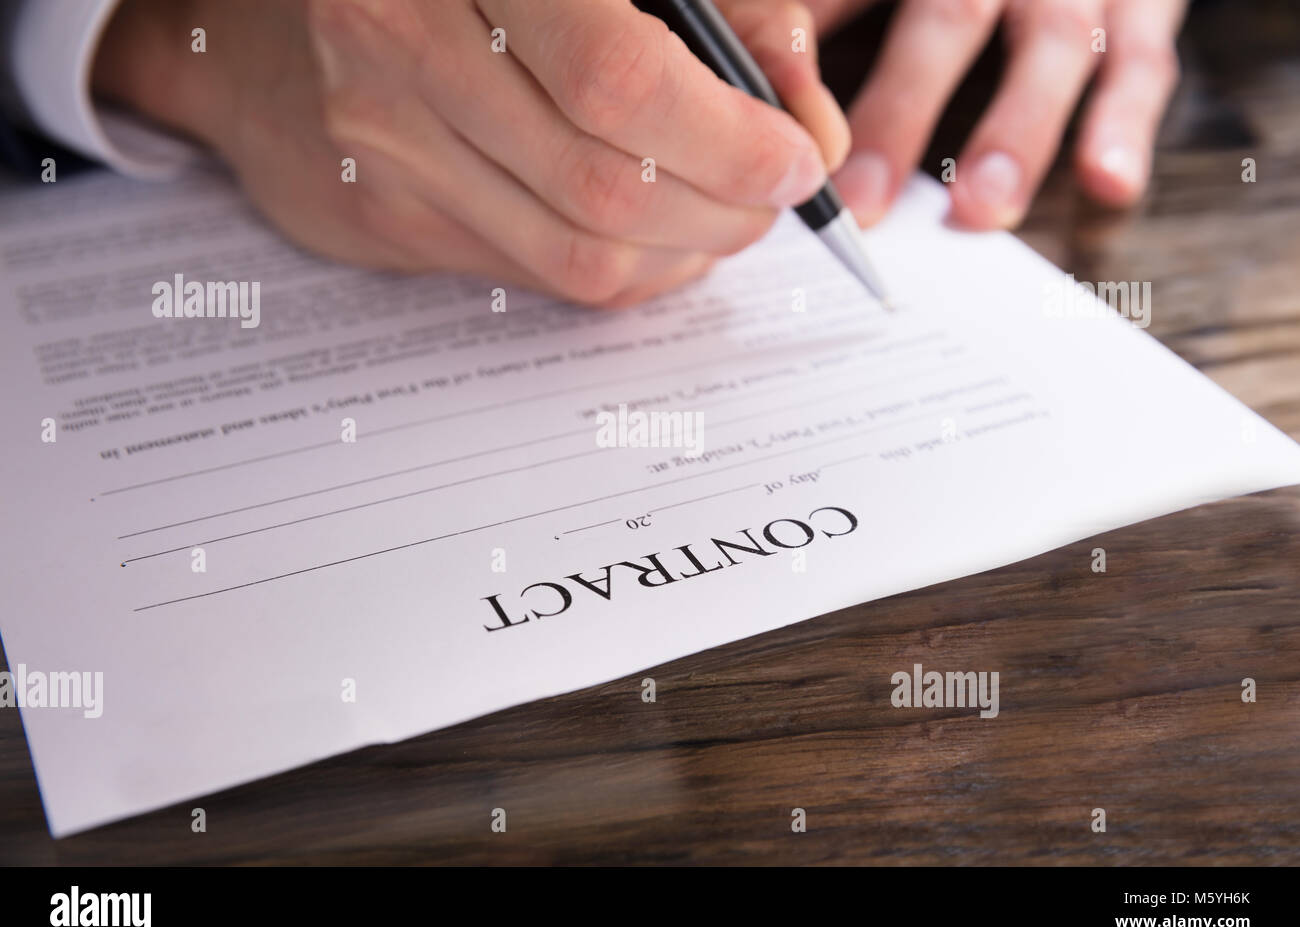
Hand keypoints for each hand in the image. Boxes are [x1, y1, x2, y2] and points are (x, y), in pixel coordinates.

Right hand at [93, 0, 851, 305]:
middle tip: (776, 191)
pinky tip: (664, 235)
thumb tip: (805, 121)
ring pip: (581, 249)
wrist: (284, 13)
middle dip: (726, 208)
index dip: (727, 136)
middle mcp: (404, 41)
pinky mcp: (386, 210)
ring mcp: (385, 140)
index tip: (793, 156)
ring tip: (729, 213)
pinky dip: (633, 266)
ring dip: (689, 248)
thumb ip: (723, 18)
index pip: (617, 80)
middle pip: (607, 184)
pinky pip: (544, 272)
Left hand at [807, 0, 1187, 227]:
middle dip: (900, 114)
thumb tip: (749, 66)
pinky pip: (1143, 65)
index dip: (813, 46)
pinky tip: (1106, 183)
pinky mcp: (1145, 7)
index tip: (775, 128)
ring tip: (979, 210)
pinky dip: (1125, 127)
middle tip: (858, 200)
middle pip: (949, 20)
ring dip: (1015, 133)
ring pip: (1053, 46)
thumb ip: (827, 11)